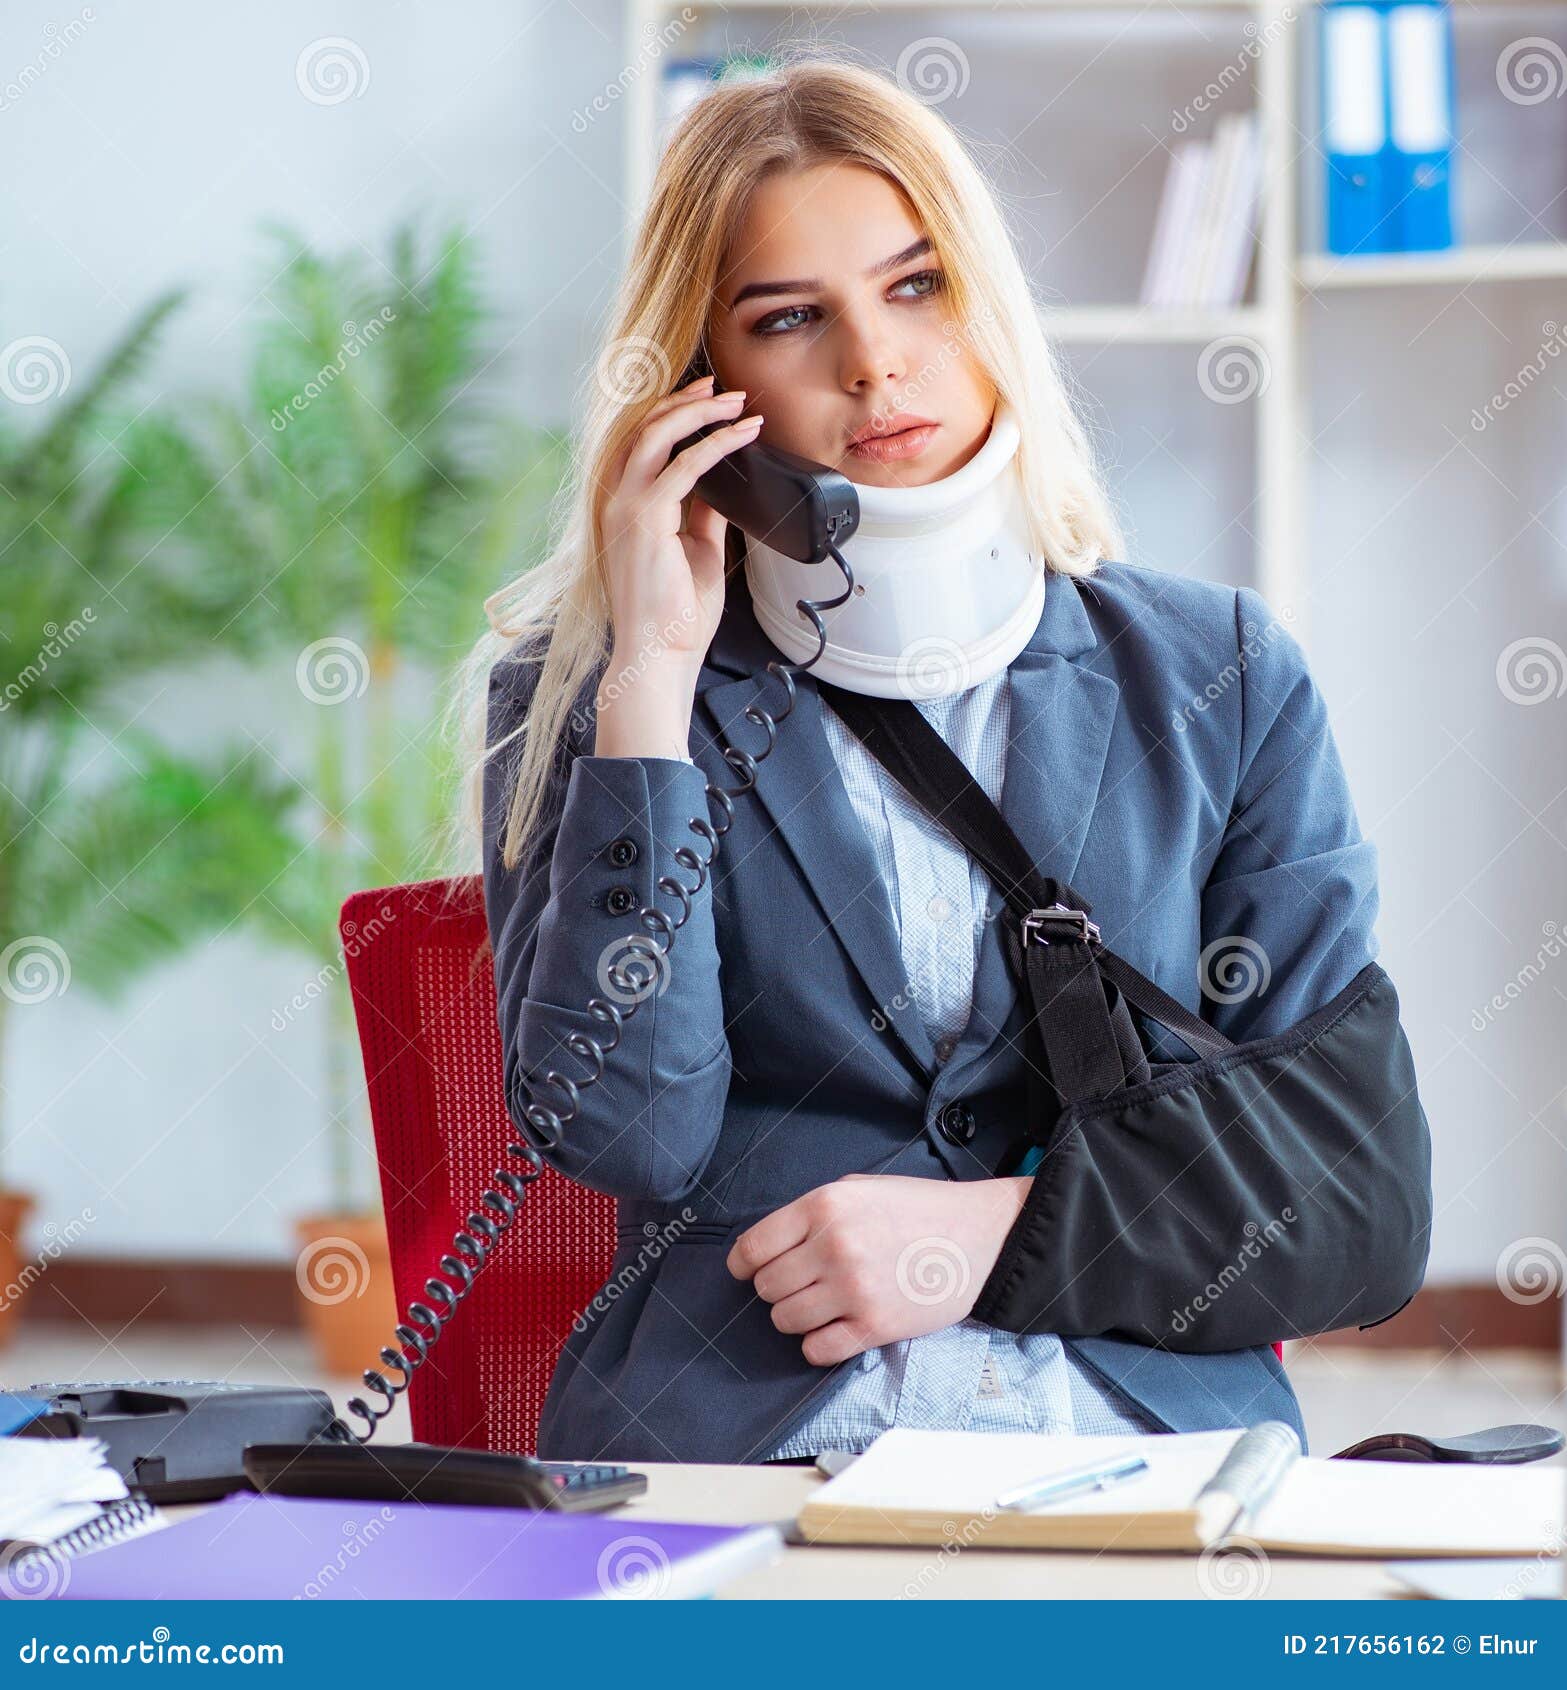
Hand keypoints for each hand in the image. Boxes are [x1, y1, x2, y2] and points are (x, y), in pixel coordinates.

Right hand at [600, 370, 762, 676]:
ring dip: (700, 411)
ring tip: (737, 402)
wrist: (660, 656)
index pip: (641, 445)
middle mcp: (618, 502)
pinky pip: (686, 465)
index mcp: (624, 510)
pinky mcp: (646, 519)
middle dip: (685, 401)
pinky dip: (718, 443)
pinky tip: (744, 434)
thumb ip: (704, 515)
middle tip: (724, 389)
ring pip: (657, 434)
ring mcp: (627, 508)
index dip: (673, 416)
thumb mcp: (697, 552)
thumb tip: (722, 488)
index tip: (709, 401)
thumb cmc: (675, 617)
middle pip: (643, 428)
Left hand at [726, 1173, 1031, 1365]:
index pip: (753, 1247)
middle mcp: (833, 1246)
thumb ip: (813, 1213)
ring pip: (784, 1319)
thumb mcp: (858, 1188)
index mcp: (825, 1206)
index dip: (743, 1263)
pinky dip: (817, 1344)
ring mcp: (853, 1289)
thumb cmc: (918, 1209)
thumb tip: (770, 1245)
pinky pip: (816, 1350)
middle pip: (766, 1286)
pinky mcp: (874, 1326)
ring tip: (819, 1304)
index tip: (746, 1270)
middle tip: (800, 1283)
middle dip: (775, 1288)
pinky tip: (835, 1327)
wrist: (979, 1236)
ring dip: (794, 1316)